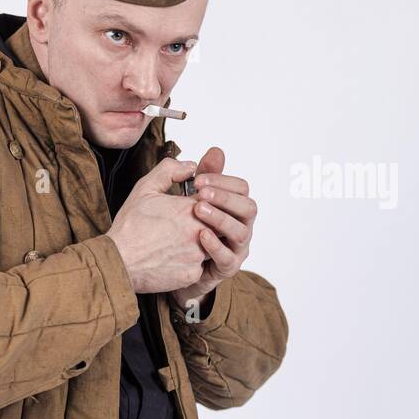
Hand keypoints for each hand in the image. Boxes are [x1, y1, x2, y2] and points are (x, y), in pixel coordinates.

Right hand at [106, 157, 207, 293]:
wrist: (117, 261)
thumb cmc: (130, 226)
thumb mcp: (145, 188)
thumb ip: (170, 170)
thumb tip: (191, 166)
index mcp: (190, 209)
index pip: (215, 200)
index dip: (204, 202)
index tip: (193, 206)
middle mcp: (199, 231)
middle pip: (219, 224)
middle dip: (207, 223)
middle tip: (185, 227)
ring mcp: (197, 254)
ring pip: (213, 246)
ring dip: (203, 243)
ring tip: (178, 242)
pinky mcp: (192, 274)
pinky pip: (201, 266)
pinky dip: (191, 262)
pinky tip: (174, 258)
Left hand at [169, 146, 256, 315]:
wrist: (169, 264)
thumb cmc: (181, 226)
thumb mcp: (188, 196)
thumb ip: (203, 175)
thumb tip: (216, 151)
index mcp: (234, 206)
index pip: (241, 188)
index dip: (222, 181)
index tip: (196, 179)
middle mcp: (241, 225)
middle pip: (248, 208)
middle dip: (225, 198)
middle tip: (200, 193)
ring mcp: (236, 248)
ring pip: (241, 232)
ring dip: (221, 219)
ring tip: (198, 210)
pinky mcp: (226, 268)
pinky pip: (227, 257)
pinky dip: (215, 245)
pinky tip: (200, 235)